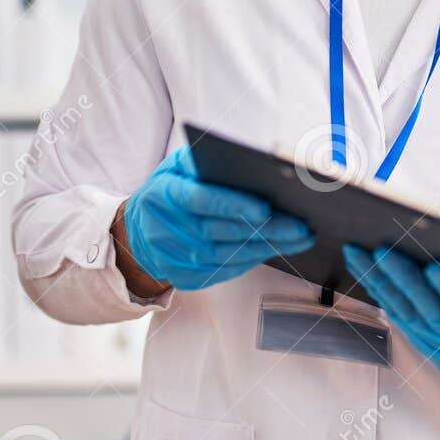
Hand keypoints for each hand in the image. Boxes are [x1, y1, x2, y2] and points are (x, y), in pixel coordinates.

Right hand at [122, 146, 313, 289]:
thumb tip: (250, 163)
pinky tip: (278, 249)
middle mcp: (167, 229)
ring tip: (300, 237)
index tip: (266, 209)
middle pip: (221, 232)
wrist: (138, 229)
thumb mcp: (177, 165)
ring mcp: (174, 258)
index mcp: (165, 194)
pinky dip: (253, 260)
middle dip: (266, 230)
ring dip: (267, 247)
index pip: (201, 201)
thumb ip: (204, 161)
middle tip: (301, 226)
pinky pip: (225, 271)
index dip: (233, 206)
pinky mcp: (185, 278)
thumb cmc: (169, 189)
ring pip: (227, 256)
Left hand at [343, 245, 439, 428]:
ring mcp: (437, 344)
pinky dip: (380, 293)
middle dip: (402, 277)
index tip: (435, 267)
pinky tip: (365, 271)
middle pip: (426, 307)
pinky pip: (400, 316)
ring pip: (404, 310)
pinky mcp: (426, 341)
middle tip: (383, 248)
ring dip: (379, 281)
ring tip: (358, 252)